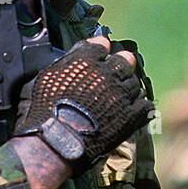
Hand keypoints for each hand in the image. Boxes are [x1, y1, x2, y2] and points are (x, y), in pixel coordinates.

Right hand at [14, 36, 152, 174]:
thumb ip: (63, 62)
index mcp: (85, 62)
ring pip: (134, 83)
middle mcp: (106, 74)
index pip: (101, 45)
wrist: (55, 143)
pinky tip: (135, 108)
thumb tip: (74, 53)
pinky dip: (140, 106)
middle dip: (121, 62)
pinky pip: (144, 106)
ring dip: (128, 86)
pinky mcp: (128, 117)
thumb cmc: (43, 113)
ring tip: (122, 93)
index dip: (100, 49)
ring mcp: (119, 95)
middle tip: (118, 68)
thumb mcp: (44, 79)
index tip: (101, 52)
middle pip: (124, 60)